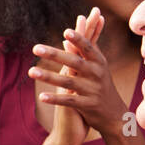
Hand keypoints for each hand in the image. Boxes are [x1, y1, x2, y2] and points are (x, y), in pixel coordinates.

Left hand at [33, 9, 128, 137]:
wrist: (113, 113)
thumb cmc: (101, 84)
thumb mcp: (98, 65)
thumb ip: (84, 49)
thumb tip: (68, 33)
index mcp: (98, 62)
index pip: (87, 48)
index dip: (78, 39)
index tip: (66, 31)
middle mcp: (96, 74)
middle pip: (74, 62)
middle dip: (54, 54)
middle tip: (35, 48)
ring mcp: (92, 90)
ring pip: (68, 82)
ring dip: (48, 76)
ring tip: (31, 71)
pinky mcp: (87, 105)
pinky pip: (69, 101)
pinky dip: (55, 99)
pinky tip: (41, 96)